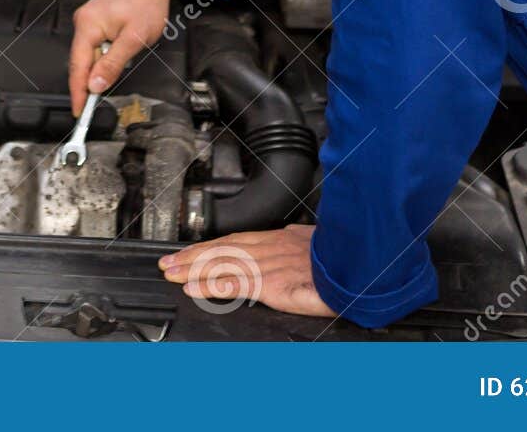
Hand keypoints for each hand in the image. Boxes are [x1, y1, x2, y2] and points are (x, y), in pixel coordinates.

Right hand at [67, 0, 194, 112]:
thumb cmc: (146, 2)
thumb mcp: (133, 39)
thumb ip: (112, 64)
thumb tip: (95, 85)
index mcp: (87, 25)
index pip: (77, 66)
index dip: (78, 92)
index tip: (78, 111)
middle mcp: (83, 21)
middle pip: (82, 61)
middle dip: (92, 79)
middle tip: (99, 100)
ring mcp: (89, 20)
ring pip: (91, 54)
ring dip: (103, 64)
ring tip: (125, 56)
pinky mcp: (96, 20)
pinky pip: (96, 45)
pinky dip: (105, 55)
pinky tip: (121, 51)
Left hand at [160, 225, 336, 316]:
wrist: (358, 268)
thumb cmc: (343, 258)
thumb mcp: (316, 243)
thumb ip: (298, 243)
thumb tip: (291, 237)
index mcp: (279, 239)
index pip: (234, 240)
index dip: (209, 246)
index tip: (190, 250)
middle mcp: (268, 248)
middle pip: (220, 249)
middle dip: (192, 255)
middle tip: (167, 262)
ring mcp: (267, 265)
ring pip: (220, 264)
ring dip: (192, 268)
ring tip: (172, 273)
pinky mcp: (270, 284)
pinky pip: (233, 285)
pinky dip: (210, 286)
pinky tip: (193, 288)